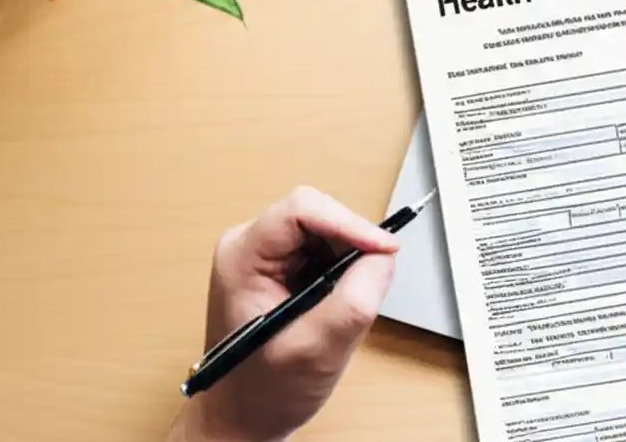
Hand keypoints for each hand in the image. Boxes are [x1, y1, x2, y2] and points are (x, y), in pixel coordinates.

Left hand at [167, 188, 398, 441]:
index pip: (303, 209)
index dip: (350, 223)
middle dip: (351, 248)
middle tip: (367, 288)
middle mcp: (250, 245)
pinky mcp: (282, 269)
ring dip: (347, 265)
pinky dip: (342, 276)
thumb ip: (354, 301)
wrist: (241, 417)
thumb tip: (384, 257)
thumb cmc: (261, 391)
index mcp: (243, 256)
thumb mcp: (316, 349)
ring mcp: (265, 256)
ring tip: (340, 310)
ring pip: (326, 234)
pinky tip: (333, 310)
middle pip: (319, 216)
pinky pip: (325, 253)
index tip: (384, 250)